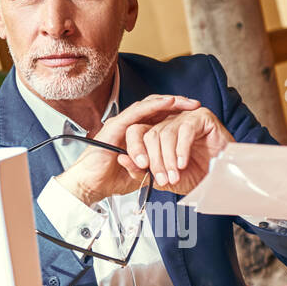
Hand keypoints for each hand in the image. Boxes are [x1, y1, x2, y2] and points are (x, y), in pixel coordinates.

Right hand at [56, 94, 201, 205]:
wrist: (90, 184)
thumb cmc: (110, 179)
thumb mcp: (142, 172)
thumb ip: (154, 165)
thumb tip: (171, 168)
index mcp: (135, 134)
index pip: (158, 117)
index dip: (176, 114)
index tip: (194, 114)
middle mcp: (129, 125)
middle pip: (156, 107)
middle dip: (177, 104)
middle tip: (195, 104)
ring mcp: (122, 123)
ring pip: (149, 105)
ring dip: (169, 101)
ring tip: (186, 101)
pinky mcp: (116, 126)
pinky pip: (138, 112)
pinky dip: (155, 106)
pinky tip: (169, 103)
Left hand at [115, 106, 233, 193]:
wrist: (220, 180)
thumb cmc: (196, 177)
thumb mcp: (164, 179)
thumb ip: (142, 171)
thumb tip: (121, 158)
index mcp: (157, 133)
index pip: (137, 132)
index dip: (135, 149)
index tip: (141, 167)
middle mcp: (168, 121)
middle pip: (149, 133)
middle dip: (154, 160)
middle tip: (161, 179)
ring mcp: (184, 117)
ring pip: (166, 132)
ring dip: (168, 158)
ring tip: (174, 176)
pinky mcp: (201, 117)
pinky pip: (185, 129)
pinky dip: (182, 149)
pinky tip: (183, 163)